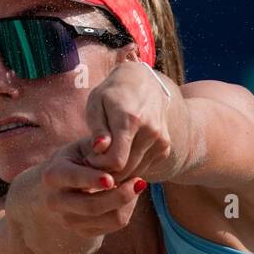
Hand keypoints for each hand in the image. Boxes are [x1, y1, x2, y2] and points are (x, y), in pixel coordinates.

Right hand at [9, 140, 149, 245]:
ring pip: (108, 218)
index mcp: (53, 175)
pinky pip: (114, 225)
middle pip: (92, 206)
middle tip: (140, 181)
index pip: (71, 178)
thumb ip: (96, 144)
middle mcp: (55, 201)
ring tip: (135, 184)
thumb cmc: (78, 159)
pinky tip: (128, 195)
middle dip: (119, 195)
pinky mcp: (83, 232)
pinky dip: (126, 209)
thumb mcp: (83, 147)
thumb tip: (104, 143)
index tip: (110, 180)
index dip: (91, 179)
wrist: (62, 186)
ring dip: (128, 202)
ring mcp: (68, 219)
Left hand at [79, 61, 174, 182]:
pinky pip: (144, 167)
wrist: (143, 82)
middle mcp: (151, 131)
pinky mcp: (165, 147)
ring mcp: (161, 140)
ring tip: (104, 155)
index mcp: (131, 120)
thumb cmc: (113, 93)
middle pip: (126, 169)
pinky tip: (119, 154)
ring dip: (118, 170)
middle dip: (106, 170)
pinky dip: (130, 167)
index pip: (116, 160)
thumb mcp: (97, 103)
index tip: (89, 156)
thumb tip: (100, 148)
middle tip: (94, 159)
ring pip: (136, 171)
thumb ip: (98, 128)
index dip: (98, 164)